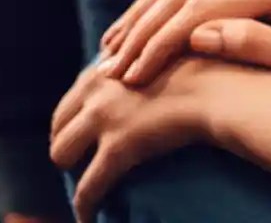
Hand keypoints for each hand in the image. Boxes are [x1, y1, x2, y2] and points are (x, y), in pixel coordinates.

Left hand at [50, 56, 259, 218]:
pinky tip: (87, 219)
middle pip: (57, 128)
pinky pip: (89, 185)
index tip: (78, 145)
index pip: (68, 105)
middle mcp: (92, 91)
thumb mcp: (151, 63)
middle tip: (80, 169)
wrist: (213, 85)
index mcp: (99, 72)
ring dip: (70, 174)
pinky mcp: (119, 146)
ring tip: (83, 193)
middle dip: (65, 149)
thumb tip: (128, 85)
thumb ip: (131, 74)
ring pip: (61, 154)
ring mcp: (103, 118)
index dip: (69, 129)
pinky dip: (84, 206)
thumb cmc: (195, 74)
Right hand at [99, 0, 270, 106]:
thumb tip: (197, 36)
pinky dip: (156, 10)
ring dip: (140, 15)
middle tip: (109, 66)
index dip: (159, 42)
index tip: (133, 76)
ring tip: (109, 48)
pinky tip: (135, 33)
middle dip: (140, 28)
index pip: (199, 7)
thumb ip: (256, 45)